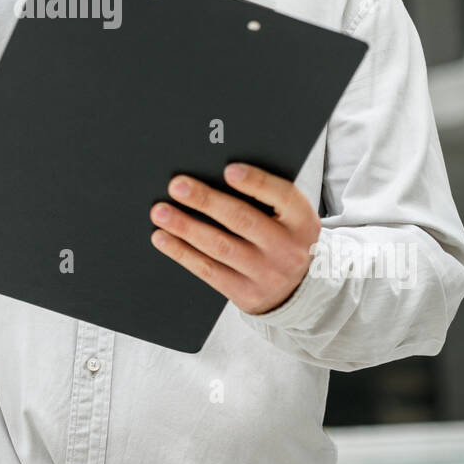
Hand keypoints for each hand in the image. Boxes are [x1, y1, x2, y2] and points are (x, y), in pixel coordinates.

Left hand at [148, 164, 321, 314]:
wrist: (299, 290)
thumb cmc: (285, 238)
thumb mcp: (290, 217)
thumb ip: (266, 196)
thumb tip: (217, 173)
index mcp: (302, 221)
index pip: (282, 196)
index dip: (256, 182)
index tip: (228, 169)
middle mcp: (287, 249)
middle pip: (242, 220)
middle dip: (206, 201)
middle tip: (177, 186)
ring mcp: (266, 274)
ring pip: (219, 247)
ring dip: (186, 227)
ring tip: (161, 212)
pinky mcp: (245, 294)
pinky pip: (208, 271)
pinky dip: (182, 253)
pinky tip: (163, 238)